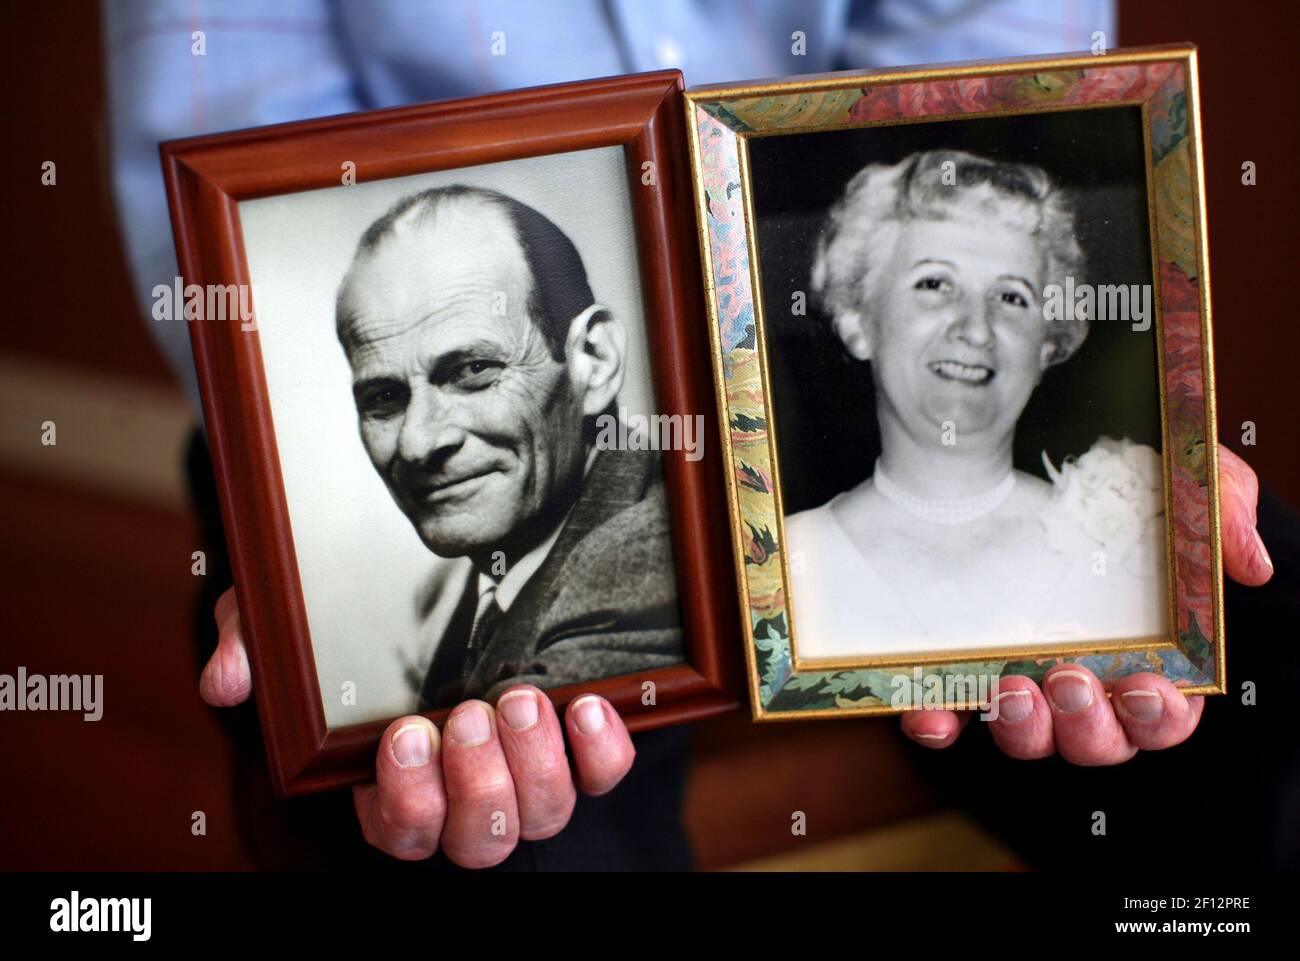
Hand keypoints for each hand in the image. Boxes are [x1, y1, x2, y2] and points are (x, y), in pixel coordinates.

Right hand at [201, 591, 635, 865]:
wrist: (452, 583)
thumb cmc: (361, 624)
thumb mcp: (300, 625)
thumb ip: (257, 645)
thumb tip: (227, 678)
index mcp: (394, 787)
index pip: (399, 832)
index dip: (406, 800)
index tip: (405, 735)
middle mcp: (463, 797)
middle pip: (477, 840)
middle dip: (476, 785)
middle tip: (468, 713)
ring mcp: (525, 774)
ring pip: (540, 816)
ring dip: (533, 764)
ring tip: (519, 698)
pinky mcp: (578, 747)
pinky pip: (602, 776)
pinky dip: (600, 752)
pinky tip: (586, 705)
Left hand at [901, 444, 1273, 763]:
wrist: (1027, 442)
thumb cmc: (1125, 480)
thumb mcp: (1184, 478)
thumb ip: (1223, 511)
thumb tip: (1250, 566)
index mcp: (1148, 658)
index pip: (1164, 717)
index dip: (1158, 716)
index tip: (1143, 686)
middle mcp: (1085, 682)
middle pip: (1097, 741)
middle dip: (1089, 725)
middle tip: (1071, 679)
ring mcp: (1020, 677)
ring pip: (1027, 738)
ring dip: (1023, 728)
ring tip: (1012, 685)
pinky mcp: (959, 663)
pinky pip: (947, 714)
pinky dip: (938, 724)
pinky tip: (931, 717)